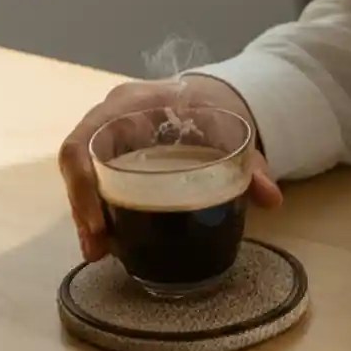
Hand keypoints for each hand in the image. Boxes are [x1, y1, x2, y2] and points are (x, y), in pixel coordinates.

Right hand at [58, 76, 282, 261]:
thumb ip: (253, 165)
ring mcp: (109, 135)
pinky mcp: (114, 155)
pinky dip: (101, 212)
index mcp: (133, 105)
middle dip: (83, 209)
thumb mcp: (235, 133)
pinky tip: (110, 243)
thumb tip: (272, 199)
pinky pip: (97, 182)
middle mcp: (111, 117)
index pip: (87, 139)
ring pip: (84, 176)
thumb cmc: (215, 111)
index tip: (98, 222)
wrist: (210, 97)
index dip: (83, 182)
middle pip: (79, 162)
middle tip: (97, 250)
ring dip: (88, 217)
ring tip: (99, 253)